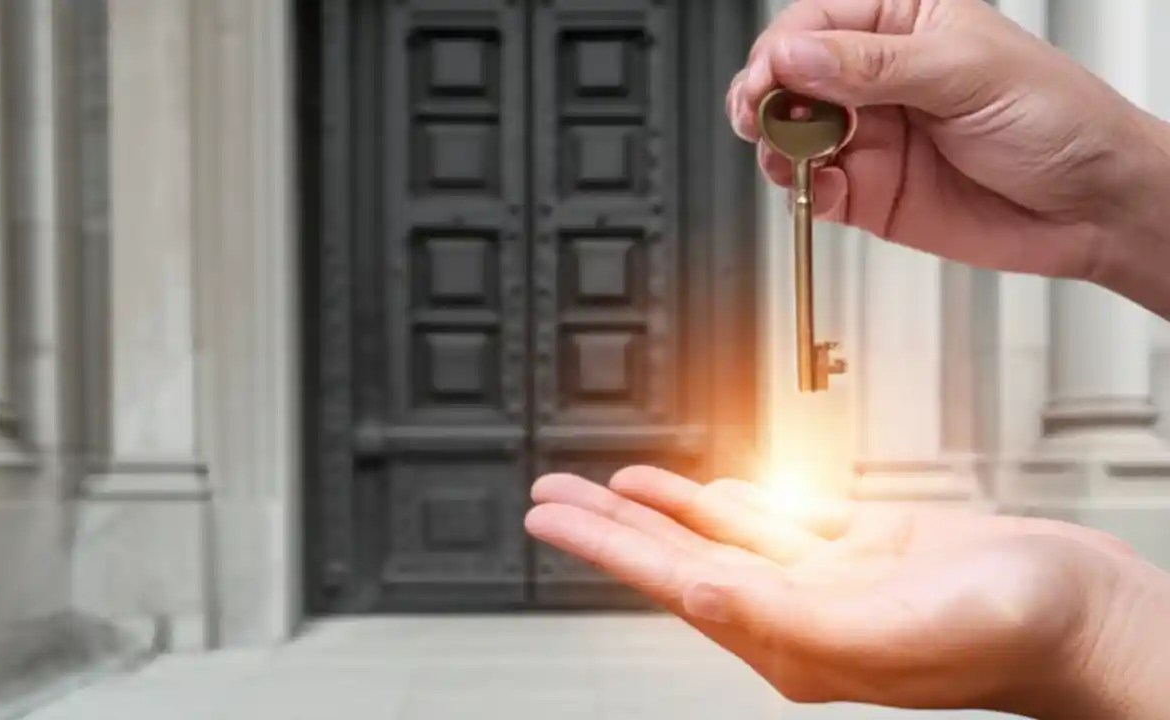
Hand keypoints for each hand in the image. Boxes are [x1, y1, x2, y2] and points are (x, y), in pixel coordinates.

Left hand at [525, 466, 1169, 717]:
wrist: (1089, 610)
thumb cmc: (1011, 633)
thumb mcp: (886, 628)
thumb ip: (782, 616)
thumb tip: (692, 590)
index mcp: (787, 637)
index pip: (666, 580)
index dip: (601, 545)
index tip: (549, 515)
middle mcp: (796, 609)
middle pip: (677, 555)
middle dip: (609, 524)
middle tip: (551, 494)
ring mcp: (829, 576)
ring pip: (720, 531)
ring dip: (662, 506)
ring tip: (610, 484)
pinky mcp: (866, 545)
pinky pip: (779, 516)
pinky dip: (733, 500)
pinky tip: (706, 493)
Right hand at [727, 0, 1169, 310]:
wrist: (1093, 207)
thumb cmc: (1059, 119)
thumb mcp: (965, 74)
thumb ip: (873, 67)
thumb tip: (795, 58)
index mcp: (903, 22)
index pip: (815, 24)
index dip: (782, 51)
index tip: (772, 79)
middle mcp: (875, 77)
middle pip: (788, 78)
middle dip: (765, 97)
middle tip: (763, 118)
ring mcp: (868, 135)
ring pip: (789, 135)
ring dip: (777, 147)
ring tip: (791, 157)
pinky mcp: (866, 191)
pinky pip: (812, 189)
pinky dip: (805, 192)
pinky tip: (822, 188)